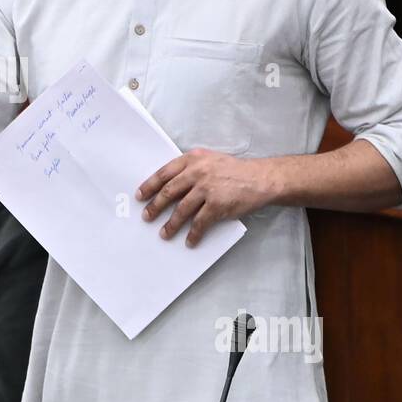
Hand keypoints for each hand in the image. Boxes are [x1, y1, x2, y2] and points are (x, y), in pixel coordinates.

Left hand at [137, 149, 278, 245]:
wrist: (260, 178)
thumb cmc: (233, 170)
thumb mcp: (209, 160)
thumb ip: (190, 168)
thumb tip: (169, 186)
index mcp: (192, 159)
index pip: (164, 173)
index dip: (150, 185)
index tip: (140, 196)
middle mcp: (197, 172)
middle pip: (169, 192)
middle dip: (155, 206)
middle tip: (146, 216)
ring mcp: (207, 189)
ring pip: (181, 210)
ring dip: (170, 224)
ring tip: (164, 234)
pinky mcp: (217, 205)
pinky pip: (199, 223)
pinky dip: (193, 234)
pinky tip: (189, 241)